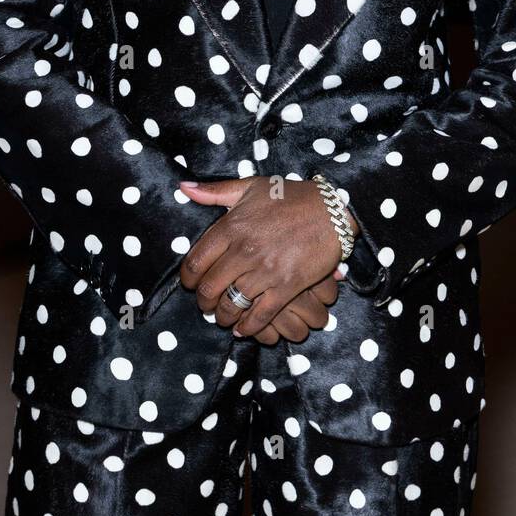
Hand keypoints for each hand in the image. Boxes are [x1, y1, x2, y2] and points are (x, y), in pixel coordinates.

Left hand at [176, 174, 357, 336]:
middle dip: (204, 302)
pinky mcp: (287, 286)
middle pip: (209, 288)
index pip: (195, 262)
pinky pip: (260, 315)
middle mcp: (244, 250)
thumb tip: (183, 188)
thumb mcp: (250, 187)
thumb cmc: (290, 196)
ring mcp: (265, 270)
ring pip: (231, 305)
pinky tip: (243, 329)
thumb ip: (214, 191)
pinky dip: (248, 327)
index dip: (188, 279)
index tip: (191, 284)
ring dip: (223, 316)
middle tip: (206, 305)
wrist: (332, 208)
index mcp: (231, 227)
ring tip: (224, 317)